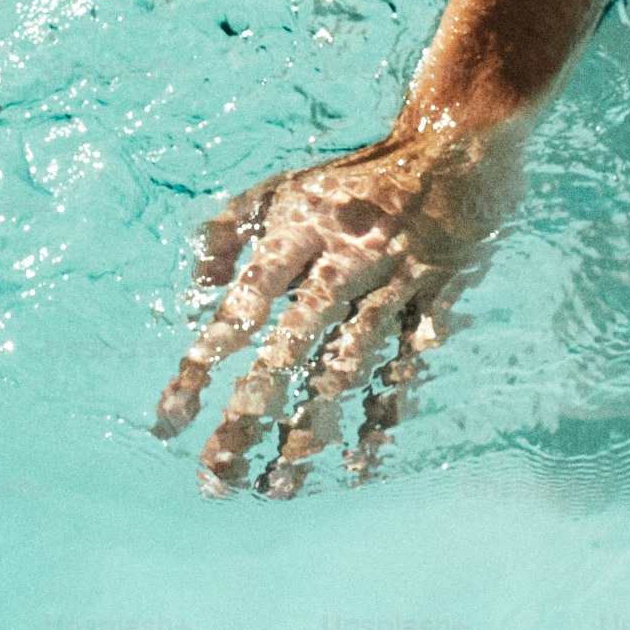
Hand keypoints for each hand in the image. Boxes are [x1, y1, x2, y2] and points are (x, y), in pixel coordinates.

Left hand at [157, 120, 524, 496]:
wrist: (458, 141)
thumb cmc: (356, 174)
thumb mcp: (283, 186)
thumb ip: (227, 231)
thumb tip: (193, 296)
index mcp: (302, 226)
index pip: (244, 303)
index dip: (205, 362)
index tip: (171, 420)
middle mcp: (347, 255)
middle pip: (290, 348)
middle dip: (249, 417)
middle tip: (215, 476)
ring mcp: (396, 281)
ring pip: (347, 369)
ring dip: (309, 432)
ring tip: (275, 487)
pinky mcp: (438, 300)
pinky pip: (404, 368)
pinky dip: (380, 418)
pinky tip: (355, 465)